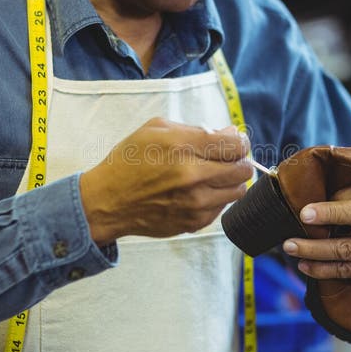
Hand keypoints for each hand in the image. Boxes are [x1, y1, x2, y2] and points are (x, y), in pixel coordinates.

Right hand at [79, 117, 251, 244]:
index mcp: (183, 146)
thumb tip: (230, 133)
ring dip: (229, 182)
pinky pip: (222, 208)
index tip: (233, 142)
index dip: (239, 141)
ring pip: (237, 190)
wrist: (108, 201)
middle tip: (225, 159)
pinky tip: (197, 192)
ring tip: (211, 176)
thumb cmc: (129, 161)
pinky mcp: (194, 222)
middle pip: (242, 169)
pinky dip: (216, 199)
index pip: (235, 145)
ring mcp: (195, 202)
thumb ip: (196, 129)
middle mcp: (193, 175)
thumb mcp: (155, 130)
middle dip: (238, 161)